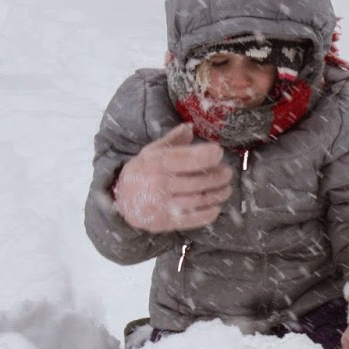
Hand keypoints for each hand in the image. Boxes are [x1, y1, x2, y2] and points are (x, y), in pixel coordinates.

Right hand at [113, 123, 232, 232]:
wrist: (121, 201)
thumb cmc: (142, 172)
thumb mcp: (151, 152)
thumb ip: (173, 140)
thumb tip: (191, 127)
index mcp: (156, 163)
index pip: (187, 159)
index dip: (207, 155)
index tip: (219, 152)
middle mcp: (158, 183)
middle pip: (198, 181)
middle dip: (218, 176)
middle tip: (228, 173)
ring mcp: (161, 204)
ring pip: (199, 200)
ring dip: (218, 194)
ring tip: (227, 189)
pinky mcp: (165, 222)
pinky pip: (192, 219)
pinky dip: (209, 213)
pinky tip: (217, 206)